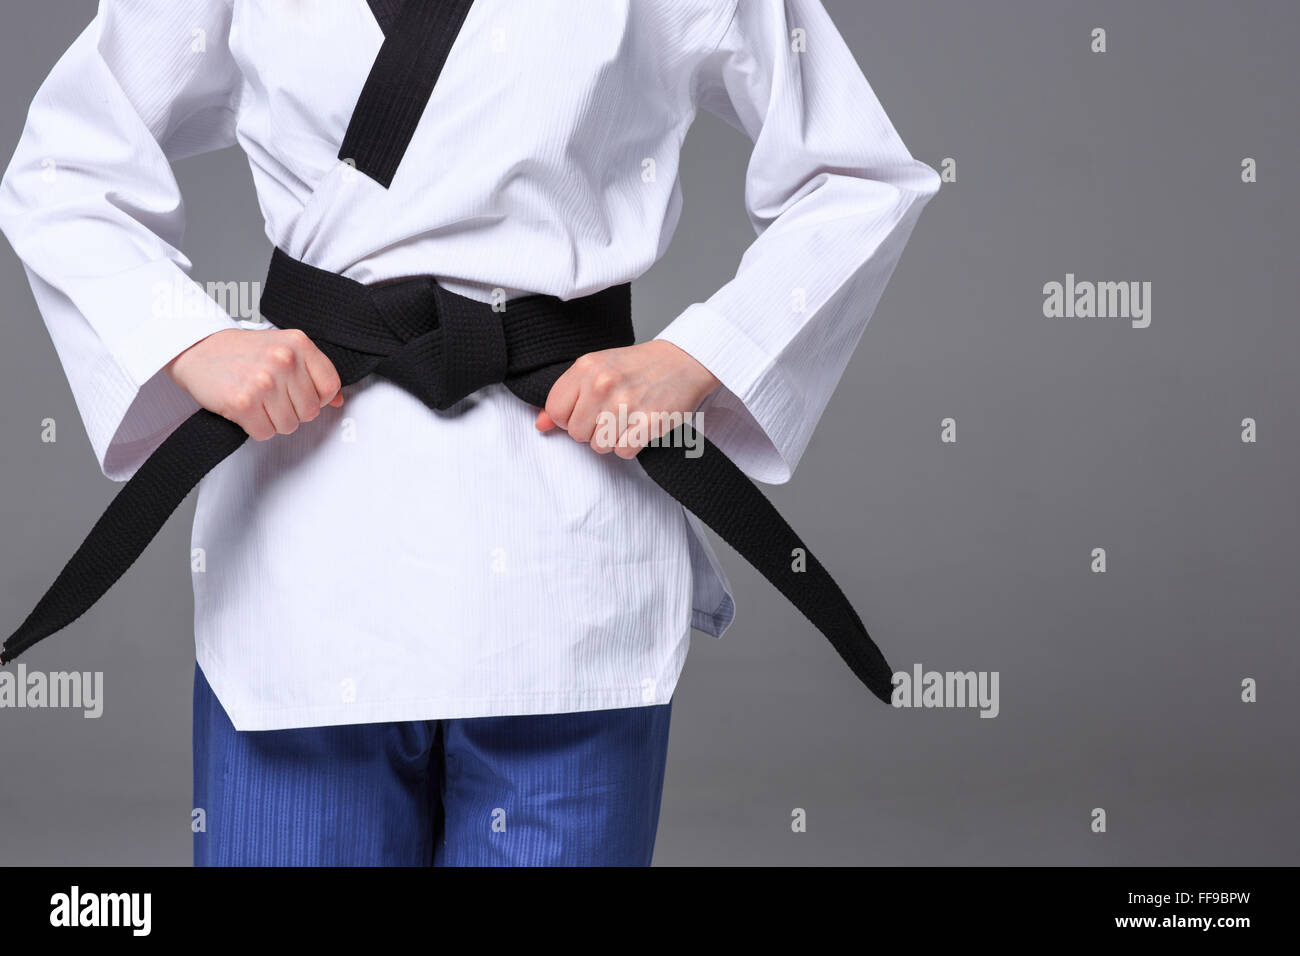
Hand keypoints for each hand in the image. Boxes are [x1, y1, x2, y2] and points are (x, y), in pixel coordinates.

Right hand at [164, 328, 343, 441]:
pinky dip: (255, 428)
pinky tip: (246, 409)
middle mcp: (283, 360)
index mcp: (298, 343)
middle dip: (293, 410)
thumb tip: (338, 401)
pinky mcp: (243, 403)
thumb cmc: (241, 351)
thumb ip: (313, 371)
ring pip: (289, 426)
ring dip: (273, 420)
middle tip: (272, 396)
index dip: (318, 398)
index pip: (331, 387)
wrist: (195, 348)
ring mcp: (263, 382)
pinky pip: (265, 433)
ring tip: (258, 401)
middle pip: (310, 411)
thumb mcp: (283, 348)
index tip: (300, 394)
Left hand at [537, 340, 719, 458]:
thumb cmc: (637, 367)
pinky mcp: (649, 422)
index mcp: (586, 367)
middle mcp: (603, 383)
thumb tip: (540, 425)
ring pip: (599, 447)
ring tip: (626, 420)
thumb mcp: (596, 370)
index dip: (569, 417)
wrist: (682, 360)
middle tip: (611, 414)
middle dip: (592, 430)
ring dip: (612, 440)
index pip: (555, 411)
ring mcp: (626, 403)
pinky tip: (639, 426)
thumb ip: (567, 396)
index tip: (586, 411)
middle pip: (576, 433)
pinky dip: (631, 445)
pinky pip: (623, 452)